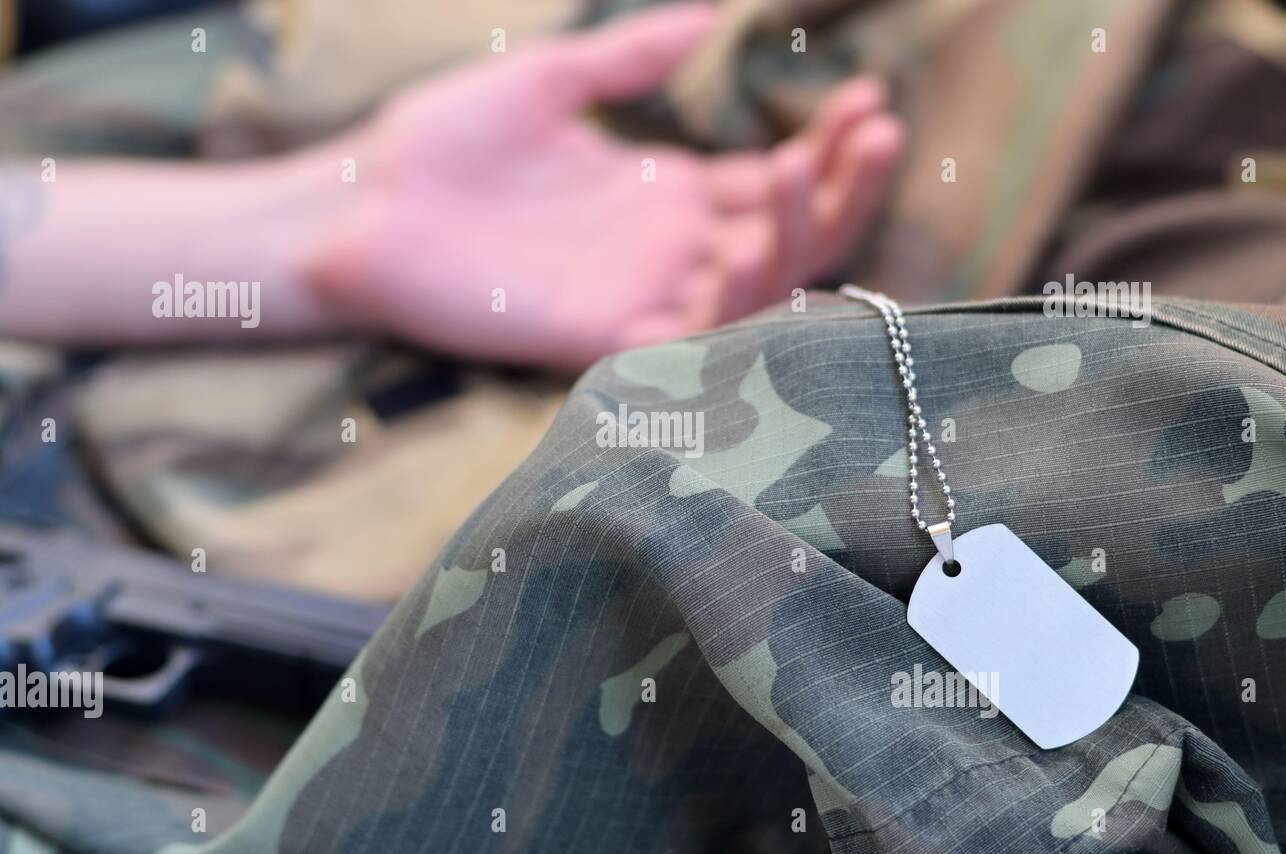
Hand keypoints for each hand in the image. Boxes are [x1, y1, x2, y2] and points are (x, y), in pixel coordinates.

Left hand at [305, 3, 903, 368]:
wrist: (356, 204)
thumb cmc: (441, 144)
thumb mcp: (548, 80)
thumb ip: (628, 58)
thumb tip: (707, 15)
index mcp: (664, 193)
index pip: (773, 180)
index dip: (829, 147)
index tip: (870, 96)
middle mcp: (669, 249)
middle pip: (785, 234)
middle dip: (843, 188)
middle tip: (881, 132)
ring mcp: (641, 294)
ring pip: (753, 287)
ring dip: (797, 237)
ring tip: (813, 171)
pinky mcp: (602, 336)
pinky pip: (688, 340)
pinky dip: (730, 309)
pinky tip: (753, 252)